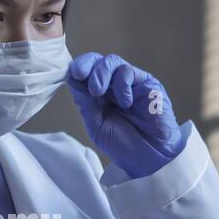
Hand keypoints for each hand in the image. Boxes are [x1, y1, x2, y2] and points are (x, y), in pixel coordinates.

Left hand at [67, 52, 184, 178]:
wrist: (148, 157)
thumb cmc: (123, 144)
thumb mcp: (96, 126)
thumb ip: (86, 104)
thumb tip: (72, 81)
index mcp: (98, 94)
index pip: (86, 72)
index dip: (77, 68)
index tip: (71, 74)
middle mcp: (113, 85)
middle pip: (97, 61)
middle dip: (86, 65)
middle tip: (80, 75)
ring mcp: (130, 83)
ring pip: (113, 62)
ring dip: (101, 73)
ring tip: (98, 92)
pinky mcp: (146, 83)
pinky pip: (129, 72)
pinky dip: (122, 84)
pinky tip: (125, 102)